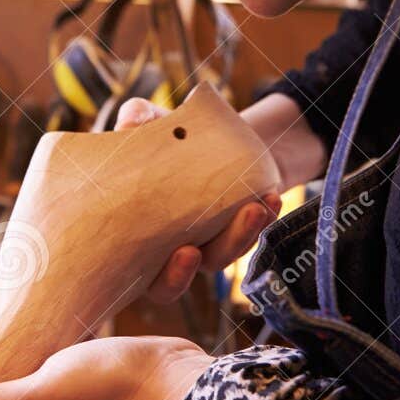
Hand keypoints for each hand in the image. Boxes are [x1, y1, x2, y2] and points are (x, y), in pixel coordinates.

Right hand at [114, 97, 282, 302]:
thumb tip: (130, 124)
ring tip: (253, 209)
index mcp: (134, 237)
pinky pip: (251, 233)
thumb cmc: (164, 135)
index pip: (142, 276)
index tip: (181, 253)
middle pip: (175, 281)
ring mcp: (204, 242)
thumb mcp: (147, 122)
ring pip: (220, 257)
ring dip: (239, 238)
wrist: (208, 133)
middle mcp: (166, 250)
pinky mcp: (237, 228)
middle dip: (187, 271)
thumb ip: (135, 118)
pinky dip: (264, 218)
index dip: (163, 276)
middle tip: (193, 251)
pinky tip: (270, 198)